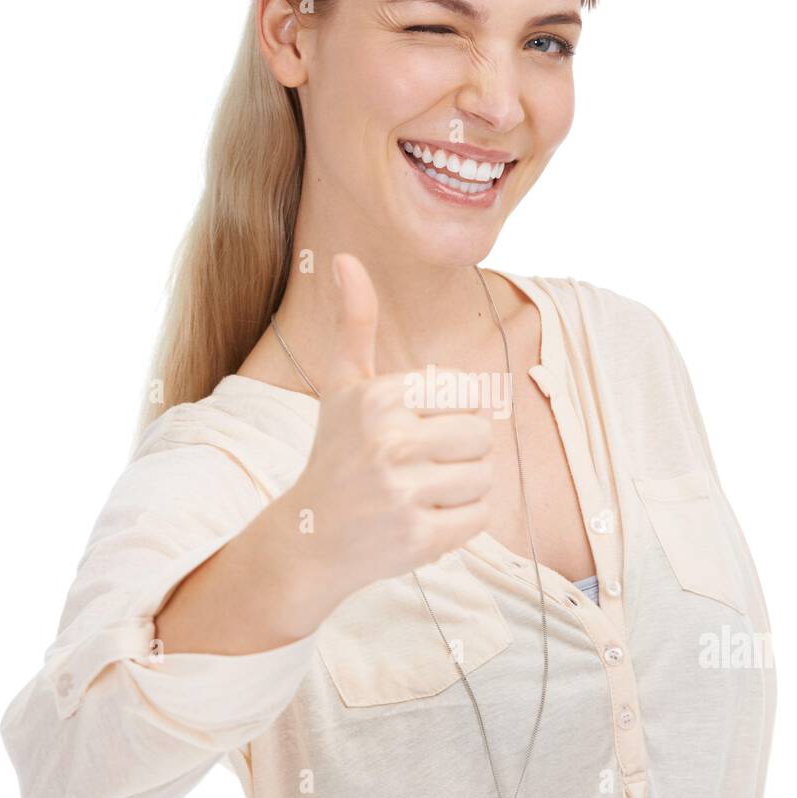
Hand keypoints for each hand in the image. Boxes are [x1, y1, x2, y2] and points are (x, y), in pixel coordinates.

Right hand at [284, 253, 493, 594]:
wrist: (311, 539)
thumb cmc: (336, 454)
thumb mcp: (343, 386)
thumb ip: (354, 323)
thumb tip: (344, 258)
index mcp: (380, 396)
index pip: (466, 395)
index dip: (449, 415)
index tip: (411, 432)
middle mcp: (391, 440)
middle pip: (482, 437)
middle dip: (460, 455)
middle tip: (418, 469)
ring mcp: (404, 492)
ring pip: (485, 478)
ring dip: (462, 490)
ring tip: (421, 494)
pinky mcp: (419, 537)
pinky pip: (479, 518)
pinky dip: (460, 523)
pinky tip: (423, 520)